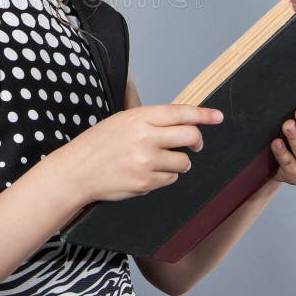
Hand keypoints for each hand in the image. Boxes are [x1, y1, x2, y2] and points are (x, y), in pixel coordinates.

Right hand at [59, 104, 224, 204]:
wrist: (77, 170)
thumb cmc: (98, 143)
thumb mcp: (121, 121)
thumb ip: (149, 119)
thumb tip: (179, 117)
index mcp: (139, 117)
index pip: (180, 112)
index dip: (203, 114)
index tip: (218, 116)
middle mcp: (145, 138)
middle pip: (190, 136)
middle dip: (197, 141)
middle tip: (194, 144)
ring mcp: (146, 162)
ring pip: (183, 162)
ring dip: (178, 162)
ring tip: (159, 160)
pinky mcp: (146, 183)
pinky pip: (170, 180)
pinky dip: (164, 177)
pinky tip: (147, 172)